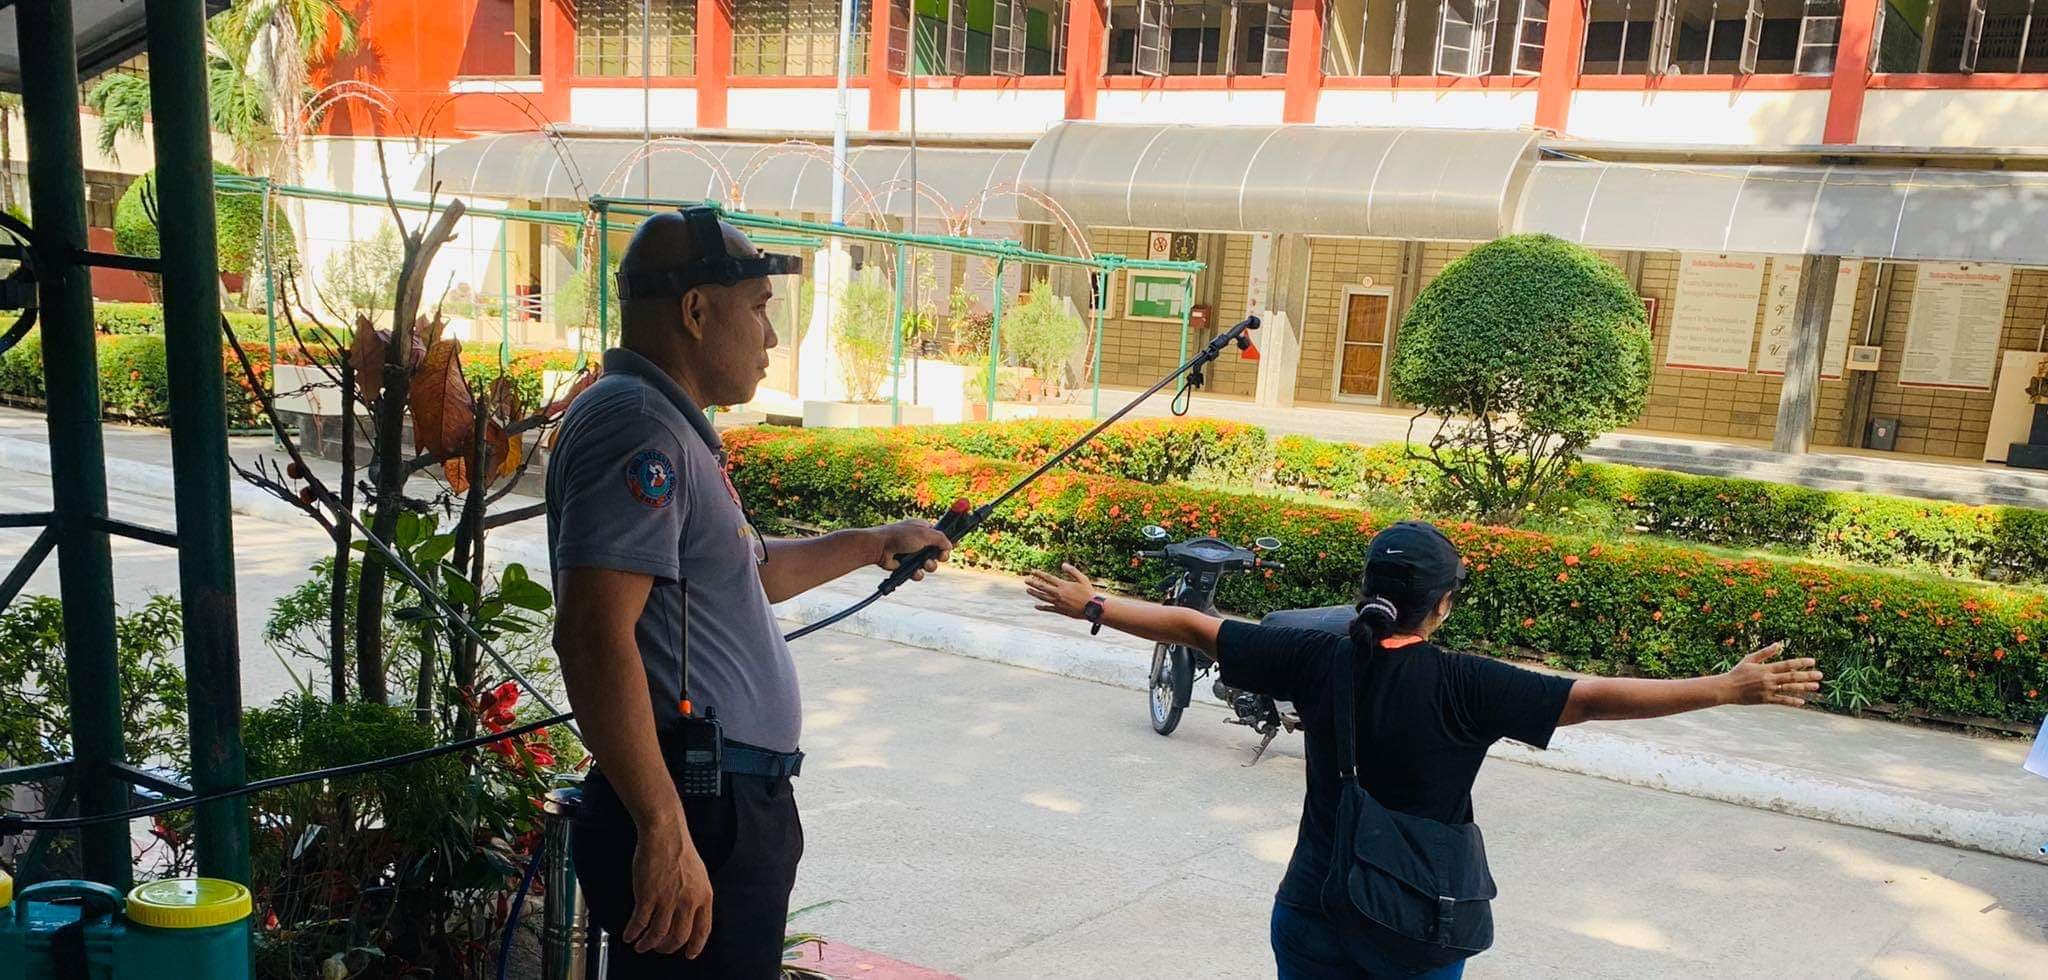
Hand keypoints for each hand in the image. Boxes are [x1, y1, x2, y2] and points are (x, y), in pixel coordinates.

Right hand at [624, 816, 713, 956]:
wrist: (665, 833)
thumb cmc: (680, 849)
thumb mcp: (699, 876)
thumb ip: (695, 896)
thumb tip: (689, 915)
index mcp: (704, 895)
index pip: (703, 929)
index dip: (696, 945)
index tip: (690, 954)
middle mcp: (688, 901)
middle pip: (679, 937)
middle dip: (668, 947)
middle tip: (660, 948)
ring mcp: (668, 899)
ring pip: (658, 934)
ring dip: (648, 944)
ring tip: (642, 945)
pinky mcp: (648, 895)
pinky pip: (640, 923)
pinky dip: (634, 932)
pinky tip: (630, 935)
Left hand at [871, 520, 953, 579]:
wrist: (879, 548)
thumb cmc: (899, 536)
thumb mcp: (924, 533)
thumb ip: (941, 539)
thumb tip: (950, 546)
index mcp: (925, 529)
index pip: (942, 535)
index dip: (949, 540)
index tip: (957, 544)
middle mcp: (920, 541)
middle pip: (939, 552)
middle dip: (940, 556)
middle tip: (939, 557)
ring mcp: (914, 554)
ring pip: (930, 564)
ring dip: (929, 566)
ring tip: (923, 564)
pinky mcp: (907, 566)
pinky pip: (919, 573)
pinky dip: (918, 573)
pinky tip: (913, 571)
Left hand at [1026, 563, 1095, 618]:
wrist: (1092, 608)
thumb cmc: (1088, 592)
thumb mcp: (1083, 579)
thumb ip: (1072, 571)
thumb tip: (1063, 564)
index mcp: (1063, 585)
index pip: (1048, 578)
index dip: (1039, 574)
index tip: (1033, 571)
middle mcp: (1059, 594)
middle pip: (1042, 587)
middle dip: (1033, 583)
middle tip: (1026, 580)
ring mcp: (1058, 603)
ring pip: (1043, 597)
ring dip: (1034, 593)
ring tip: (1028, 590)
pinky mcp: (1060, 610)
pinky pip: (1048, 608)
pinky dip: (1042, 607)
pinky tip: (1036, 606)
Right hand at [1720, 642, 1822, 706]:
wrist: (1727, 689)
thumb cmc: (1737, 672)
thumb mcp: (1749, 659)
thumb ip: (1764, 653)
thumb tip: (1778, 644)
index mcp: (1765, 668)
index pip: (1787, 664)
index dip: (1800, 663)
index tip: (1812, 661)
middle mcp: (1768, 679)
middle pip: (1791, 677)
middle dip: (1807, 676)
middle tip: (1820, 675)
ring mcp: (1768, 690)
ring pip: (1789, 689)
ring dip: (1804, 688)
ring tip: (1816, 686)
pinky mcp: (1765, 700)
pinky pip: (1781, 701)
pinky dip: (1792, 701)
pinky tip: (1802, 702)